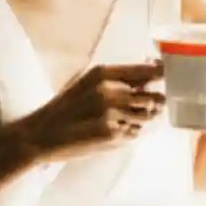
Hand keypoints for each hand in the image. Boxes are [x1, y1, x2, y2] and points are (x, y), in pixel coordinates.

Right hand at [15, 62, 164, 163]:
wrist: (39, 135)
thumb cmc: (62, 110)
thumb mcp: (85, 83)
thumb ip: (115, 79)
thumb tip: (149, 73)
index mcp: (103, 73)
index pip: (148, 70)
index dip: (162, 75)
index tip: (166, 79)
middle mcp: (110, 90)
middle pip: (153, 96)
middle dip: (152, 104)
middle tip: (141, 109)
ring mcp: (112, 112)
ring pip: (147, 116)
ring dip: (140, 120)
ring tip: (120, 122)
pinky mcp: (112, 133)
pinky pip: (135, 133)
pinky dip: (128, 134)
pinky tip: (110, 133)